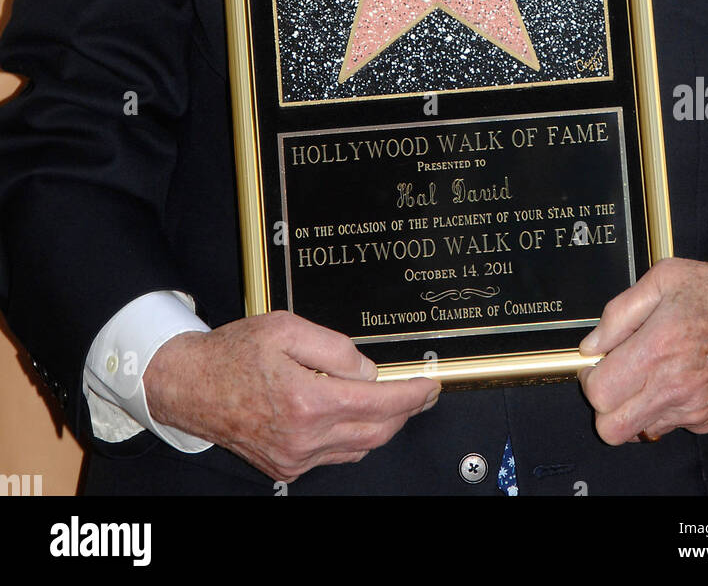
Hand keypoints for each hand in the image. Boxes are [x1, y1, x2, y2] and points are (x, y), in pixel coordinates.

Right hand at [143, 311, 439, 481]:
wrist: (191, 385)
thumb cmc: (233, 353)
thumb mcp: (286, 328)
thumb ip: (336, 348)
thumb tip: (369, 372)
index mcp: (307, 401)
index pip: (379, 404)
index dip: (412, 394)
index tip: (430, 384)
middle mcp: (303, 437)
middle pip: (377, 431)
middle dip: (405, 411)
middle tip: (420, 391)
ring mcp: (295, 457)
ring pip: (359, 447)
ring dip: (381, 425)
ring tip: (390, 399)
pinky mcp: (286, 466)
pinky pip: (335, 455)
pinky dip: (354, 437)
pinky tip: (354, 415)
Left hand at [577, 256, 707, 443]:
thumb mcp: (663, 279)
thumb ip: (619, 313)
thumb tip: (592, 345)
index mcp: (658, 348)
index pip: (599, 393)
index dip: (589, 378)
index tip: (596, 363)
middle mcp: (675, 386)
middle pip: (612, 429)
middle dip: (604, 405)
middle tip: (614, 376)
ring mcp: (694, 408)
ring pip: (639, 430)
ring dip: (634, 406)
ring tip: (649, 371)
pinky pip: (669, 424)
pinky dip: (663, 406)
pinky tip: (676, 376)